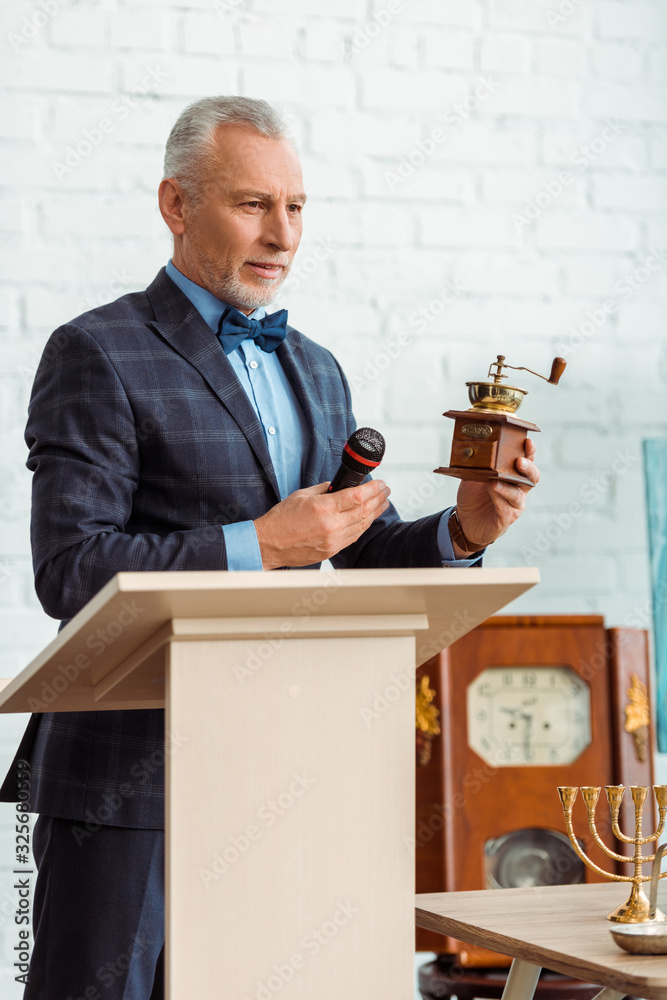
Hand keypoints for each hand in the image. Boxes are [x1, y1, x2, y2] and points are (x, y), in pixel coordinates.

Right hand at [254, 480, 390, 570]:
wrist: (269, 544)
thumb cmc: (281, 519)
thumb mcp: (302, 495)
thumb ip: (325, 490)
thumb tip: (342, 487)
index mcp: (323, 508)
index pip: (357, 496)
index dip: (373, 489)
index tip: (381, 483)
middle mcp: (331, 525)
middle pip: (364, 510)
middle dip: (378, 499)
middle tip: (386, 491)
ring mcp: (332, 540)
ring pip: (362, 525)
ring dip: (375, 513)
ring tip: (383, 503)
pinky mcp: (331, 551)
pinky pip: (354, 537)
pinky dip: (364, 526)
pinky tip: (368, 518)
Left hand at [454, 438, 539, 552]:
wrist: (466, 521)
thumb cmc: (474, 496)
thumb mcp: (472, 477)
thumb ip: (476, 465)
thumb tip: (470, 449)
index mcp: (513, 475)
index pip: (526, 461)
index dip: (530, 452)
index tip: (527, 442)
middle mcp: (518, 489)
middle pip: (531, 478)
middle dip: (528, 468)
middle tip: (519, 461)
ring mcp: (514, 505)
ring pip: (518, 495)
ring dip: (508, 487)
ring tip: (496, 480)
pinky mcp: (505, 518)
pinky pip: (505, 508)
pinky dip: (499, 498)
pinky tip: (493, 491)